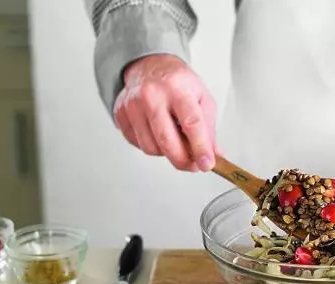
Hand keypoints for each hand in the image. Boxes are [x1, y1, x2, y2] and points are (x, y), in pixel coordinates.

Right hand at [113, 54, 218, 171]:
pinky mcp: (120, 114)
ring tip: (174, 138)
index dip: (200, 148)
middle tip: (193, 165)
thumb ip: (209, 129)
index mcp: (177, 88)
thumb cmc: (177, 83)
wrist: (149, 66)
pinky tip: (157, 133)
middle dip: (183, 161)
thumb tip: (214, 156)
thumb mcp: (201, 98)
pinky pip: (138, 145)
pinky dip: (152, 146)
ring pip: (151, 148)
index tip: (206, 164)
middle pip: (167, 141)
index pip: (191, 123)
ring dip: (167, 152)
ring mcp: (133, 105)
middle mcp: (152, 95)